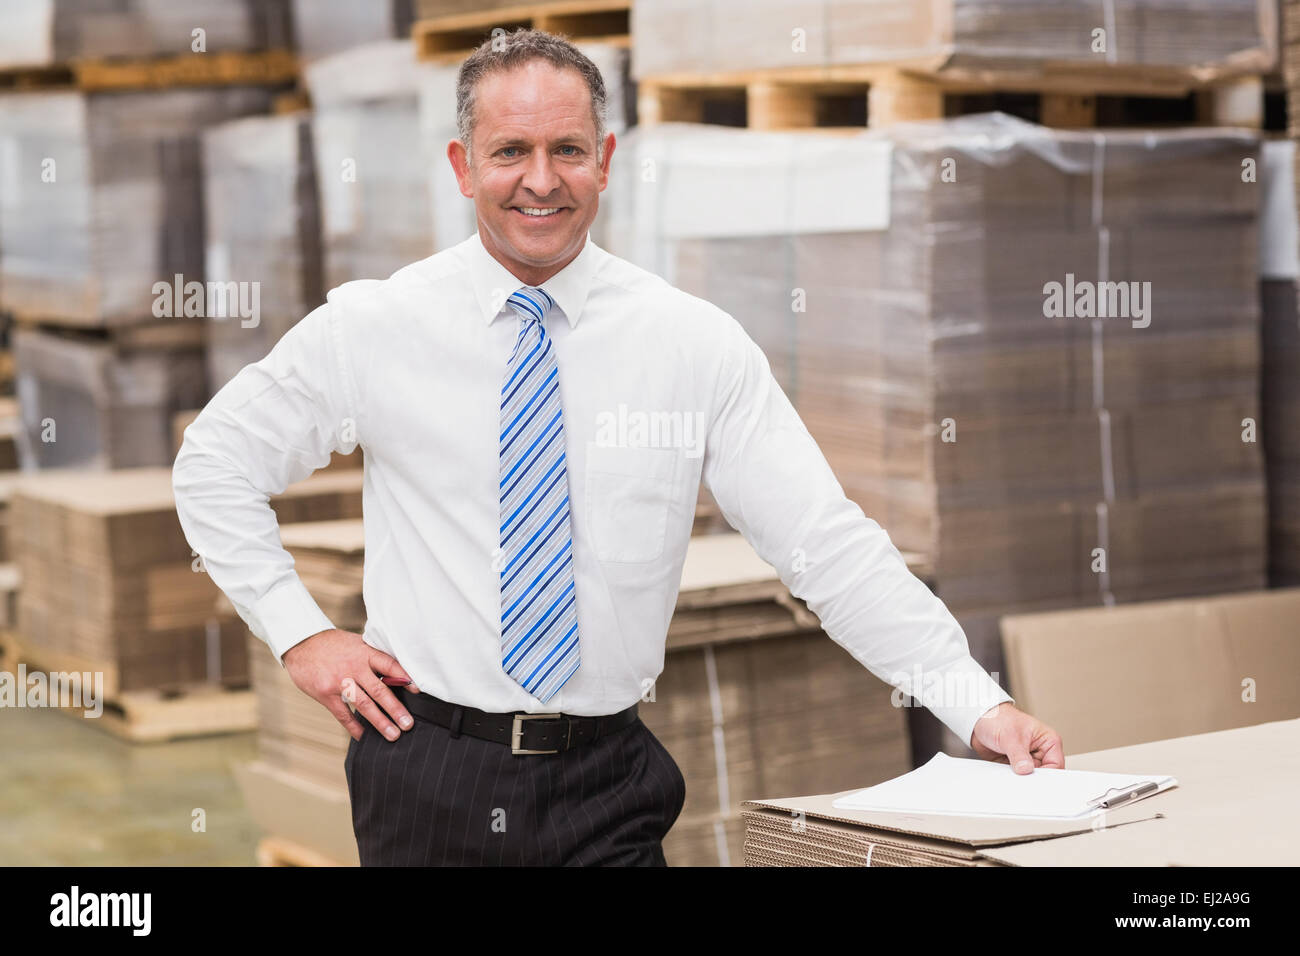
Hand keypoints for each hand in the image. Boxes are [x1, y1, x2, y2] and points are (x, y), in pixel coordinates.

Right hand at [283, 628, 418, 741]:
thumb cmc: (333, 644)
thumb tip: (397, 675)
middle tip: (408, 724)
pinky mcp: (325, 694)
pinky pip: (342, 714)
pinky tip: (363, 736)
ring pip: (363, 705)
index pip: (389, 665)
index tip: (417, 691)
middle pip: (379, 690)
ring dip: (380, 721)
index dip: (404, 678)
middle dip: (395, 709)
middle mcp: (353, 667)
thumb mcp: (356, 643)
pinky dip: (353, 726)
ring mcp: (339, 682)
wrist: (302, 643)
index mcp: (364, 653)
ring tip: (393, 734)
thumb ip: (373, 658)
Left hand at [969, 702, 1063, 773]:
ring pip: (1029, 777)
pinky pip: (1016, 777)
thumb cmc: (998, 718)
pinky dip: (1010, 777)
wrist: (979, 719)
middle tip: (1021, 778)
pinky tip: (1003, 773)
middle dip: (1032, 778)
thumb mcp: (1010, 737)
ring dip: (1020, 778)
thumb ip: (1019, 755)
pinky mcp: (1015, 764)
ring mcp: (1027, 759)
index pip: (1056, 764)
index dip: (1047, 774)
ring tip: (1009, 772)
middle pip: (1044, 773)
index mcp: (1048, 741)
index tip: (1034, 779)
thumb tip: (1026, 769)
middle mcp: (1040, 751)